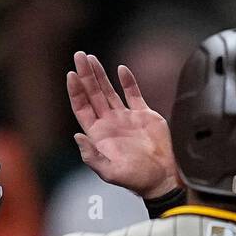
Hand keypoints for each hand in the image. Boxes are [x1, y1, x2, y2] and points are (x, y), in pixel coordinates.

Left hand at [66, 52, 178, 199]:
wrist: (164, 178)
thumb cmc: (137, 179)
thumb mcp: (110, 172)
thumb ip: (92, 156)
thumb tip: (77, 136)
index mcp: (99, 135)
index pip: (82, 108)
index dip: (76, 91)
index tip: (72, 74)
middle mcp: (110, 124)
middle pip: (93, 94)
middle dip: (86, 75)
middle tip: (79, 56)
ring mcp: (126, 118)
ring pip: (109, 91)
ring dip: (100, 75)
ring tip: (91, 58)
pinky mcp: (144, 115)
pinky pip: (133, 94)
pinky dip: (127, 81)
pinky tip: (120, 70)